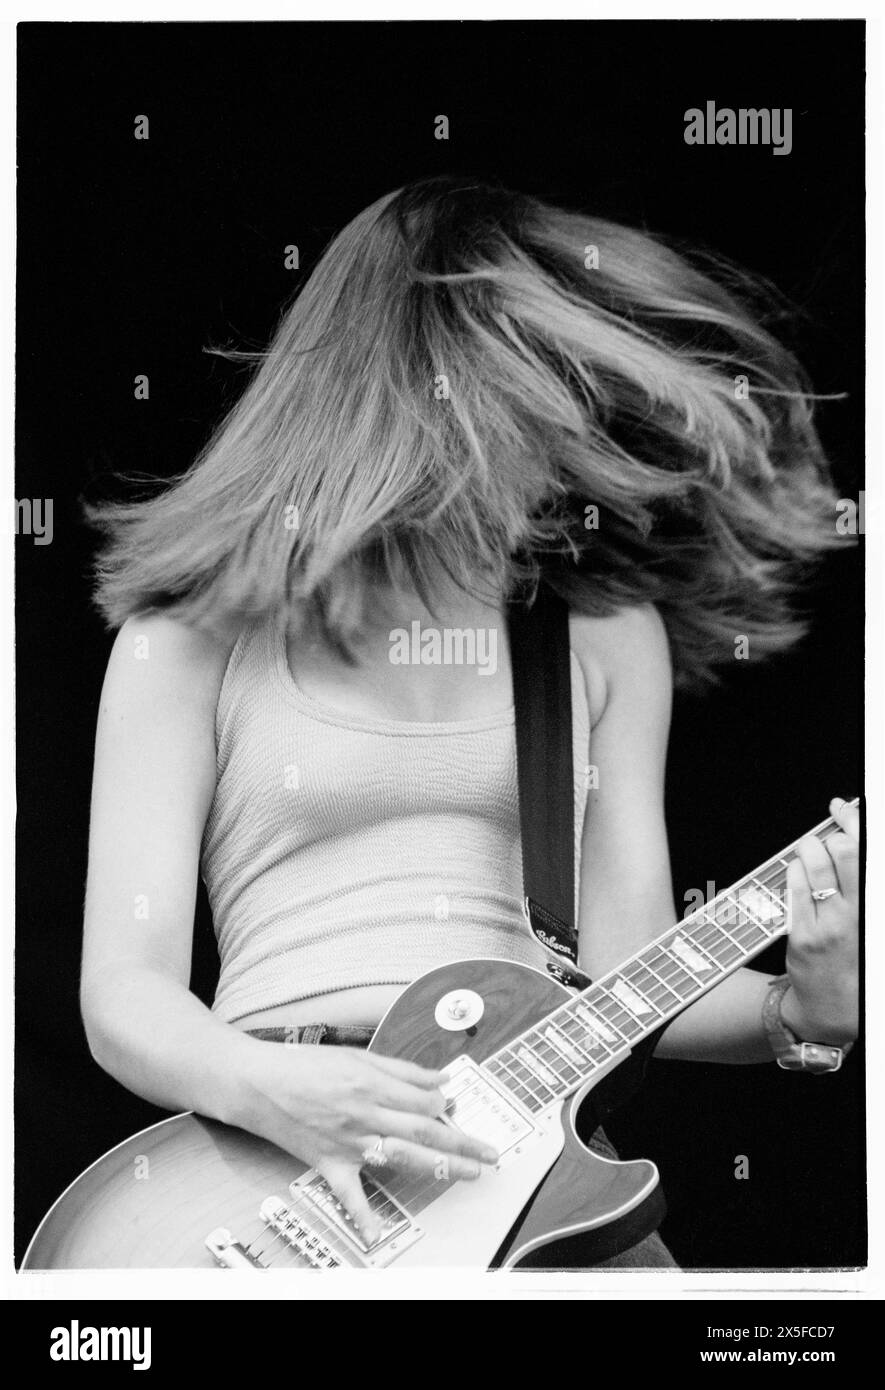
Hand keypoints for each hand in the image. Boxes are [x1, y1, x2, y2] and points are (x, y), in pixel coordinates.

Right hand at [234, 1041, 497, 1244]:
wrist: (258, 1083)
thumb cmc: (304, 1066)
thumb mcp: (356, 1056)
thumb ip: (401, 1070)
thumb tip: (439, 1078)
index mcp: (374, 1085)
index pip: (425, 1101)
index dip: (449, 1108)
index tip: (464, 1114)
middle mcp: (366, 1114)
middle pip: (424, 1131)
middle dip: (462, 1142)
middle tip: (489, 1153)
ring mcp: (349, 1141)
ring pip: (402, 1156)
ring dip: (438, 1166)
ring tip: (467, 1173)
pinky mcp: (329, 1162)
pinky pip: (348, 1193)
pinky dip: (362, 1216)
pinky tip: (377, 1236)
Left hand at [781, 798, 859, 1048]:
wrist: (835, 1011)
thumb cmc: (857, 961)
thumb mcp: (869, 923)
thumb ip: (860, 887)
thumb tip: (846, 842)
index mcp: (875, 910)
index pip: (869, 855)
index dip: (856, 821)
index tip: (845, 806)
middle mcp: (859, 916)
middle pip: (844, 851)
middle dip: (833, 830)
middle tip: (828, 826)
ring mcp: (830, 926)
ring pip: (815, 864)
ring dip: (810, 848)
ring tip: (811, 850)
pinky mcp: (802, 936)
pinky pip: (794, 888)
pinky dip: (795, 871)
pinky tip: (798, 872)